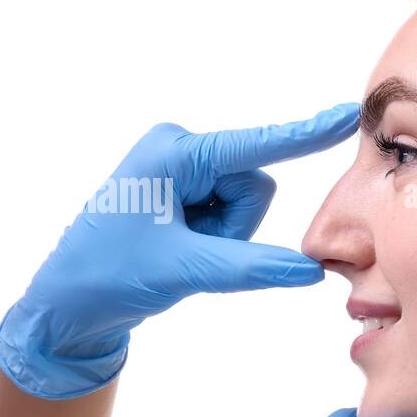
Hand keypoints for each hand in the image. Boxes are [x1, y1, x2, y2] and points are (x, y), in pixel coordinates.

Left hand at [0, 103, 359, 398]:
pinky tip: (180, 249)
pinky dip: (218, 240)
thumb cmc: (111, 275)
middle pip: (255, 187)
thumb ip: (251, 268)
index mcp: (174, 153)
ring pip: (248, 204)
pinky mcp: (187, 191)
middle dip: (235, 227)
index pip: (255, 147)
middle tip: (188, 249)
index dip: (305, 134)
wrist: (69, 303)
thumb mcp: (184, 270)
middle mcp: (181, 150)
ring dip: (226, 238)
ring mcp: (185, 171)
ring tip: (179, 250)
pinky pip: (233, 214)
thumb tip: (311, 272)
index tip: (347, 113)